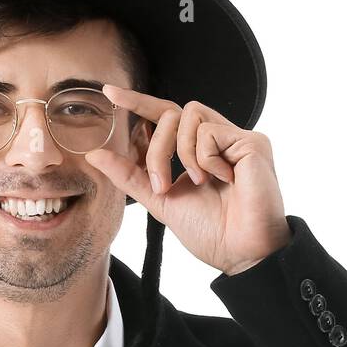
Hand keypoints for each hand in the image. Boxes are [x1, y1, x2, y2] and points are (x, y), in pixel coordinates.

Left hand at [84, 83, 290, 275]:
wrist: (240, 253)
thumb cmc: (210, 232)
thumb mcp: (160, 200)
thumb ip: (130, 175)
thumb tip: (94, 155)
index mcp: (197, 151)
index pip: (165, 116)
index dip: (139, 102)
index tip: (110, 93)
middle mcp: (217, 139)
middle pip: (171, 114)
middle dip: (156, 150)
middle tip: (161, 185)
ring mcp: (235, 138)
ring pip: (188, 117)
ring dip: (181, 155)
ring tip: (201, 183)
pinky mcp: (252, 141)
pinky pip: (210, 133)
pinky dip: (206, 159)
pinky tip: (225, 180)